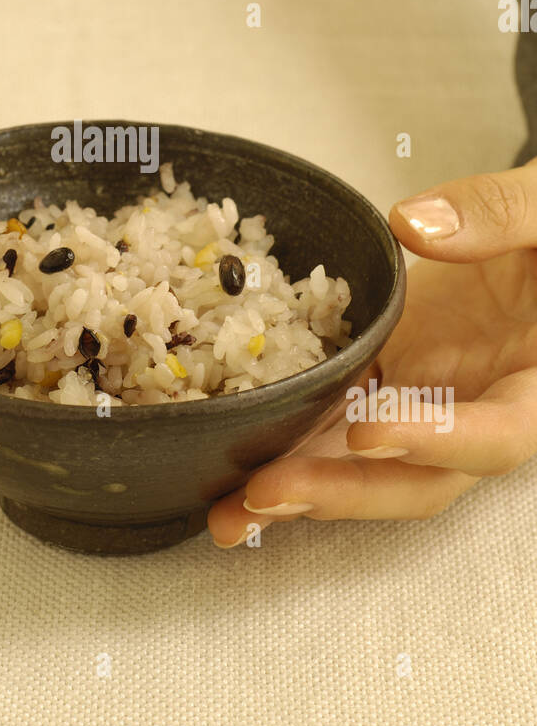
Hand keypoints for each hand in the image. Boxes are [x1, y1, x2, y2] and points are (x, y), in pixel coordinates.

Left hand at [208, 161, 536, 545]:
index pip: (495, 435)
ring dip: (300, 488)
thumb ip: (501, 214)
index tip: (368, 433)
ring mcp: (428, 400)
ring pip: (366, 465)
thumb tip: (417, 223)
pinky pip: (336, 416)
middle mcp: (480, 411)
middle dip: (341, 492)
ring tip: (225, 510)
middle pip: (417, 478)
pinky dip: (288, 439)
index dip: (434, 441)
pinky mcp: (388, 376)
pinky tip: (229, 456)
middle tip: (266, 493)